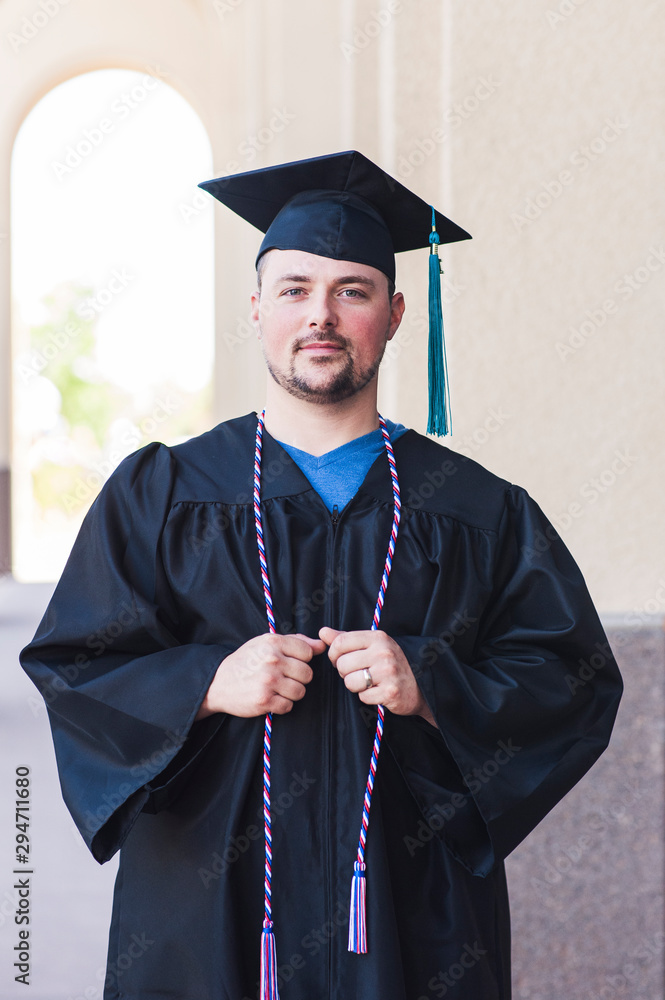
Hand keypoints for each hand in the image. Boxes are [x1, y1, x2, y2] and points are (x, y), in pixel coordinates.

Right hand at [196, 633, 324, 719]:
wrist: (218, 682)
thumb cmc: (246, 661)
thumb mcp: (266, 643)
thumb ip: (296, 641)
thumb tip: (322, 645)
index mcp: (273, 642)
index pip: (308, 652)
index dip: (302, 659)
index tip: (290, 662)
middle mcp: (272, 660)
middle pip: (307, 673)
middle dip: (298, 678)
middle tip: (283, 677)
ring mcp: (268, 681)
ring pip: (300, 691)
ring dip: (291, 693)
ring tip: (278, 688)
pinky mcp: (264, 700)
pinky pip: (288, 706)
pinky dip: (282, 705)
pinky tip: (271, 698)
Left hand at [319, 627, 436, 725]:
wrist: (421, 684)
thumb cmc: (391, 663)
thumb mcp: (372, 645)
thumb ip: (346, 638)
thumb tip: (322, 632)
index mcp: (377, 637)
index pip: (340, 642)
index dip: (334, 654)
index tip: (339, 659)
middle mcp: (383, 652)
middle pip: (342, 664)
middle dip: (345, 672)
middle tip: (358, 672)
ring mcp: (388, 672)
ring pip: (350, 682)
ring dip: (355, 686)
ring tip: (368, 682)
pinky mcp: (390, 692)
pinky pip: (362, 697)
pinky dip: (367, 697)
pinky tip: (378, 691)